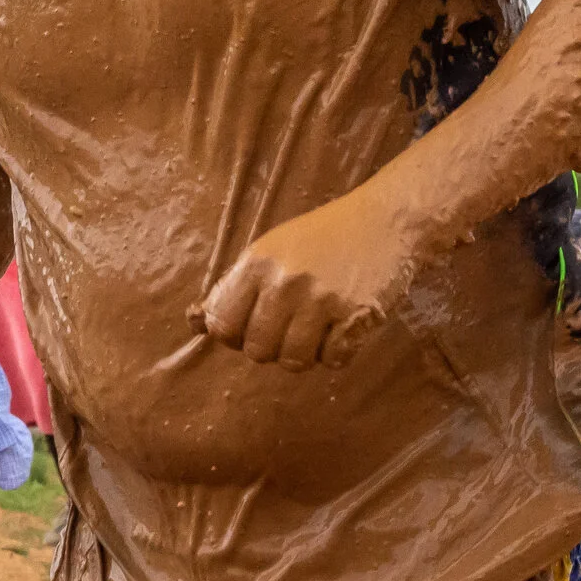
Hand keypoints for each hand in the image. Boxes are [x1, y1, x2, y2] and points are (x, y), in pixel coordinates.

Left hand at [193, 189, 417, 368]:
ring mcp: (320, 300)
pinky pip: (333, 360)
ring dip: (304, 355)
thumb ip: (236, 286)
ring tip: (315, 332)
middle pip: (258, 350)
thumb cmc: (323, 235)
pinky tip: (341, 330)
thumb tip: (195, 324)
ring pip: (294, 361)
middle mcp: (284, 282)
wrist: (385, 219)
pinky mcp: (355, 315)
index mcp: (256, 263)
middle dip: (271, 348)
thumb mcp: (271, 248)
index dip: (235, 335)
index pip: (222, 325)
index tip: (252, 327)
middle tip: (290, 329)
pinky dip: (337, 354)